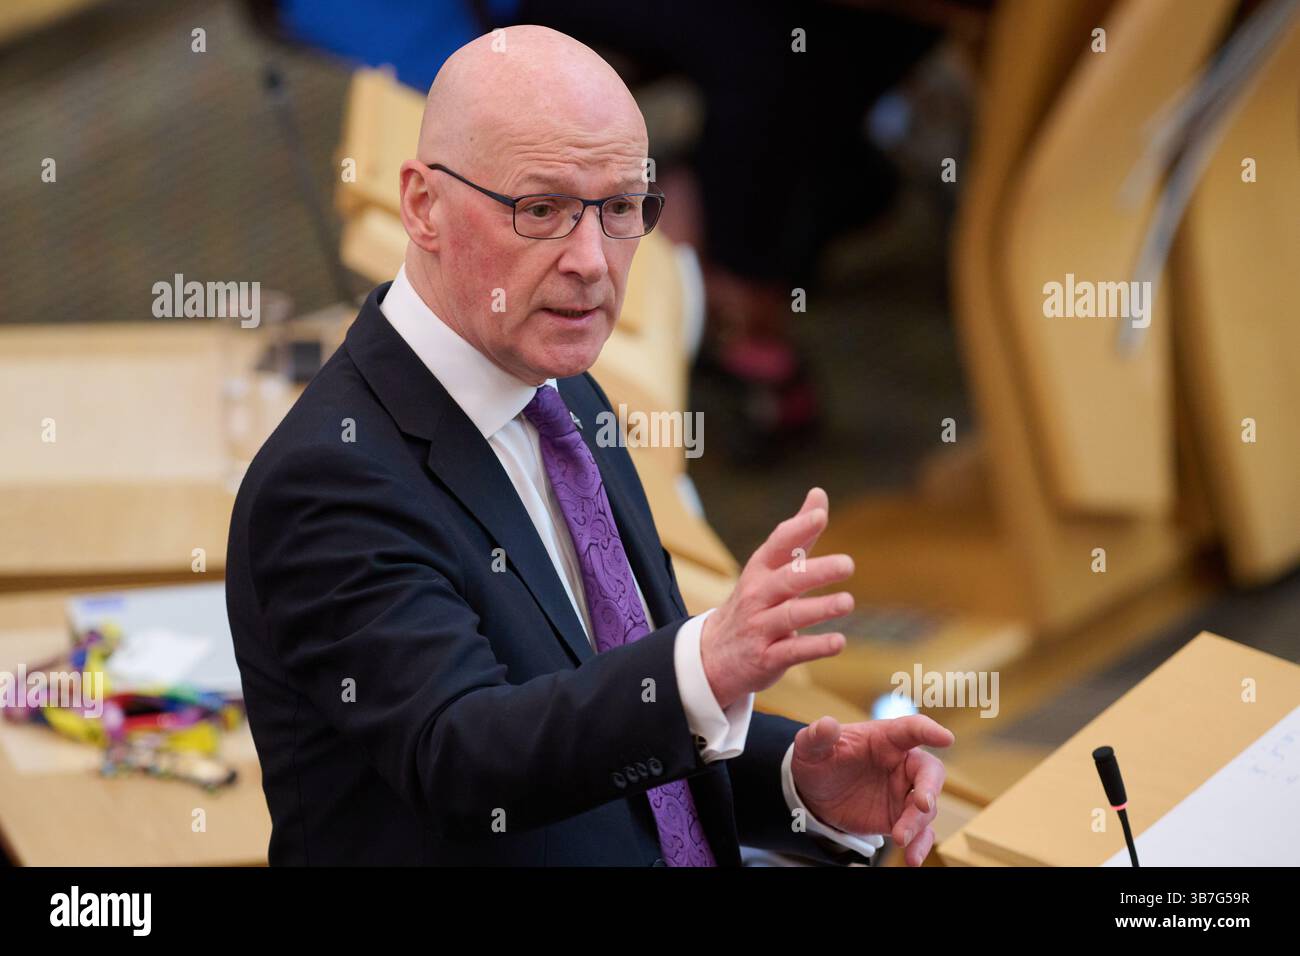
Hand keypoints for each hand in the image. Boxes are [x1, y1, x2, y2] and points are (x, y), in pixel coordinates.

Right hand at [700, 487, 853, 708]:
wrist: (713, 654)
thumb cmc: (753, 602)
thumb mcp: (769, 568)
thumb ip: (797, 534)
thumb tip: (819, 493)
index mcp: (760, 570)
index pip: (777, 544)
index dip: (797, 530)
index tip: (820, 516)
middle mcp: (757, 596)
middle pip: (786, 580)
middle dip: (816, 571)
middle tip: (848, 564)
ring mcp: (760, 627)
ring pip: (790, 616)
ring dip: (820, 609)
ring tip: (848, 602)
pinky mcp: (767, 658)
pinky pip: (792, 651)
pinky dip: (816, 647)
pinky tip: (839, 642)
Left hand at [791, 715, 955, 866]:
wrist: (814, 794)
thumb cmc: (819, 759)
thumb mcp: (811, 746)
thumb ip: (818, 736)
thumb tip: (827, 725)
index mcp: (884, 738)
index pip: (911, 729)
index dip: (929, 731)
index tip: (945, 738)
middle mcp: (901, 764)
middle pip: (929, 771)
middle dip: (929, 787)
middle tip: (922, 804)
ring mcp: (903, 792)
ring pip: (925, 807)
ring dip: (917, 823)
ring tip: (900, 838)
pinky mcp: (899, 818)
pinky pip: (919, 832)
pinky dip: (920, 845)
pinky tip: (912, 858)